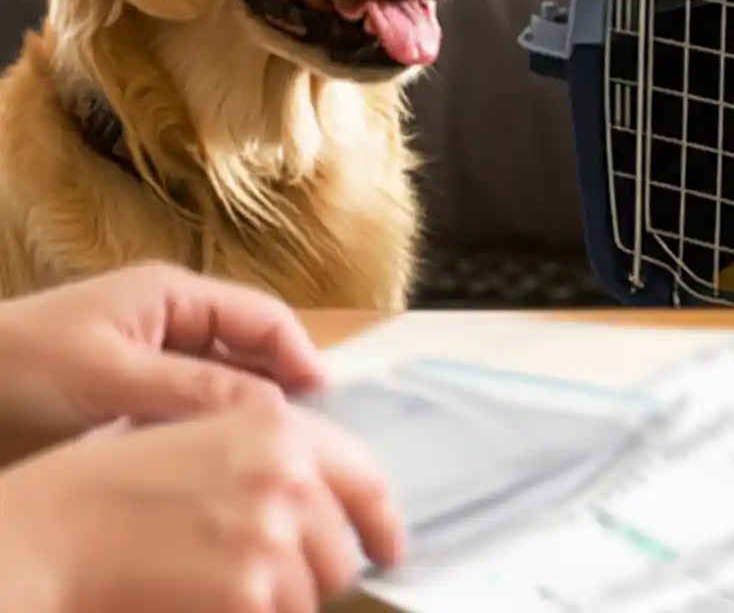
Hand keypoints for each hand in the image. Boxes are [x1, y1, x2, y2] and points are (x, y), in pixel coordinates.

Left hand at [0, 262, 325, 453]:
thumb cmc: (14, 370)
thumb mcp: (108, 377)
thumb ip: (194, 390)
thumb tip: (275, 411)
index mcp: (172, 296)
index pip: (264, 319)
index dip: (301, 359)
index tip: (324, 408)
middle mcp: (172, 324)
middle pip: (253, 354)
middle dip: (283, 392)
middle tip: (306, 442)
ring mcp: (156, 363)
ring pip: (228, 389)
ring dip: (250, 419)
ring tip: (271, 458)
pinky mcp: (138, 401)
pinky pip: (197, 416)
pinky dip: (215, 437)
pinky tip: (223, 466)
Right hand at [0, 395, 404, 612]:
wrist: (51, 534)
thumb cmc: (111, 488)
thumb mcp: (200, 438)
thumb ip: (272, 458)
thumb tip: (329, 502)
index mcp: (279, 428)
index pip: (367, 479)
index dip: (383, 522)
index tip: (389, 548)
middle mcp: (290, 476)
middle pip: (343, 550)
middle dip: (314, 571)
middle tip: (265, 576)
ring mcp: (275, 536)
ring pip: (313, 594)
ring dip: (279, 599)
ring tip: (217, 582)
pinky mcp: (252, 593)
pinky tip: (203, 598)